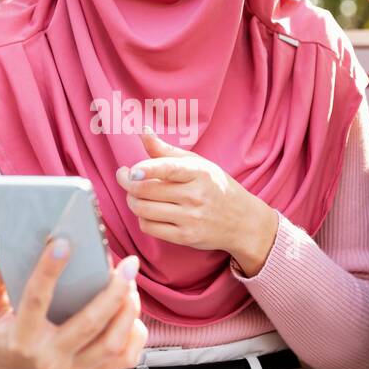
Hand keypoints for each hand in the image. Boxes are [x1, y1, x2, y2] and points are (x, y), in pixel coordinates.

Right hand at [0, 237, 147, 368]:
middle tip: (128, 265)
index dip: (48, 271)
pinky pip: (122, 360)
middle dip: (114, 293)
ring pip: (112, 344)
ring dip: (128, 312)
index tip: (63, 242)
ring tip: (131, 285)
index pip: (36, 300)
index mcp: (22, 339)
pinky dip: (135, 336)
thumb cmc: (1, 342)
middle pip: (89, 325)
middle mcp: (50, 357)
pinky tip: (132, 314)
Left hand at [115, 126, 277, 275]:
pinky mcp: (185, 237)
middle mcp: (195, 196)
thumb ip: (166, 150)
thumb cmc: (216, 187)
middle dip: (128, 183)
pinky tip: (148, 212)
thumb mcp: (198, 164)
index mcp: (199, 172)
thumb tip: (143, 131)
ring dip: (132, 200)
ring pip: (144, 210)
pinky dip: (142, 219)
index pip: (169, 169)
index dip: (146, 170)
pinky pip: (150, 228)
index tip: (130, 170)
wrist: (243, 221)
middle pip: (147, 190)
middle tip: (125, 176)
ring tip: (135, 193)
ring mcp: (191, 218)